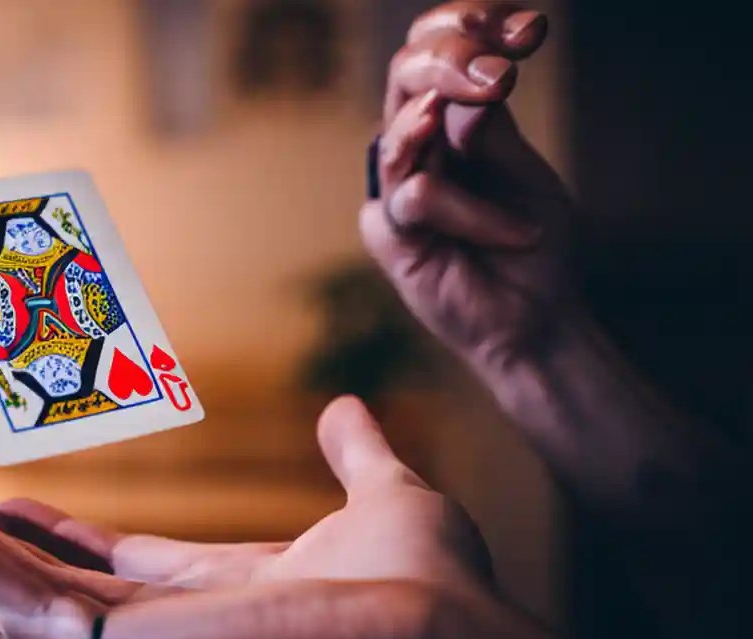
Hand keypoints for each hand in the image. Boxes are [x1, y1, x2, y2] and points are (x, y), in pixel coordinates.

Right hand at [0, 397, 494, 638]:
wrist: (449, 628)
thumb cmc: (431, 584)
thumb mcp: (381, 496)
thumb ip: (356, 454)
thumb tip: (345, 408)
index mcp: (221, 596)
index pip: (119, 572)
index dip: (60, 539)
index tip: (13, 502)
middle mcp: (179, 635)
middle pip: (57, 600)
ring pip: (30, 620)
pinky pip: (37, 628)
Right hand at [362, 2, 574, 369]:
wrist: (536, 322)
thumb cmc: (533, 248)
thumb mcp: (526, 174)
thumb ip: (492, 132)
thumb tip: (468, 88)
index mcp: (445, 124)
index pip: (433, 54)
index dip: (466, 27)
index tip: (530, 29)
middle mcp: (413, 149)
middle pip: (404, 74)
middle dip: (452, 54)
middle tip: (503, 66)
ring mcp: (395, 190)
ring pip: (401, 124)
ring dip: (451, 102)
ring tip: (498, 94)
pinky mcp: (389, 236)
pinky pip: (418, 196)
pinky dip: (472, 210)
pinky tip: (515, 232)